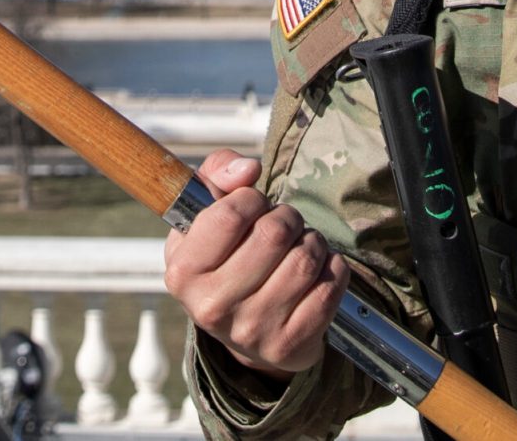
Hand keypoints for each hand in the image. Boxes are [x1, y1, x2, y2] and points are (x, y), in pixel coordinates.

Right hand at [163, 148, 349, 377]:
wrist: (242, 330)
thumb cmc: (223, 258)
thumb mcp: (204, 214)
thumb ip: (218, 173)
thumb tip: (247, 169)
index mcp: (183, 273)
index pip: (231, 213)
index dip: (251, 198)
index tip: (253, 206)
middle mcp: (212, 307)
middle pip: (275, 233)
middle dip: (287, 217)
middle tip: (282, 225)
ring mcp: (253, 331)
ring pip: (306, 258)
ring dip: (312, 241)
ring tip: (300, 246)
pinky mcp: (290, 345)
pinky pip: (331, 286)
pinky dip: (332, 267)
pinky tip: (317, 270)